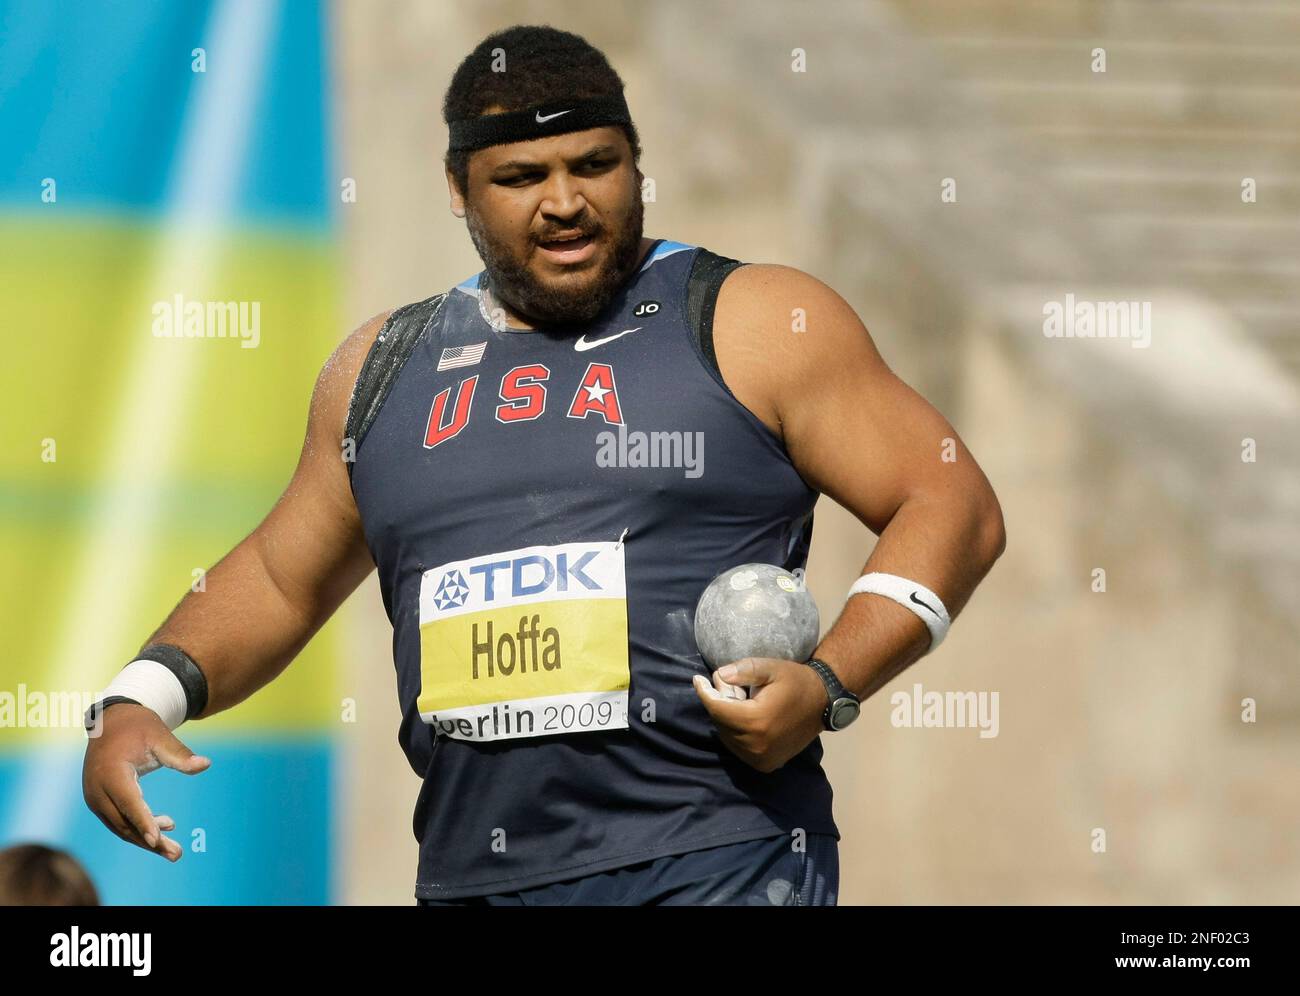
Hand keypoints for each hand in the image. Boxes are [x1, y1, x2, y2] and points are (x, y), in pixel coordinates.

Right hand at [82, 703, 209, 861]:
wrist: (112, 720)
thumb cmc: (139, 727)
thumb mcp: (160, 736)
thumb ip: (180, 754)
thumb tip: (205, 764)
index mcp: (111, 772)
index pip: (129, 802)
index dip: (143, 821)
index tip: (156, 839)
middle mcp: (97, 789)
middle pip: (125, 822)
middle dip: (150, 840)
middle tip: (177, 854)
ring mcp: (95, 798)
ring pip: (121, 826)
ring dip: (146, 839)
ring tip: (174, 850)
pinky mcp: (98, 801)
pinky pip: (119, 820)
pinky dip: (140, 826)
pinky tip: (166, 826)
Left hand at [691, 657, 828, 773]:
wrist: (824, 703)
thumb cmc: (796, 681)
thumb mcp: (771, 668)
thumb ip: (744, 670)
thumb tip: (719, 675)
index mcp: (756, 721)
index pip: (716, 708)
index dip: (704, 692)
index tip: (697, 678)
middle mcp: (756, 746)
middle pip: (720, 723)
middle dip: (719, 703)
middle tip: (729, 686)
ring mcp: (761, 759)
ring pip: (726, 737)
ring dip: (727, 719)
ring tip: (742, 701)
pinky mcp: (766, 765)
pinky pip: (738, 748)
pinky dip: (736, 733)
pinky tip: (747, 718)